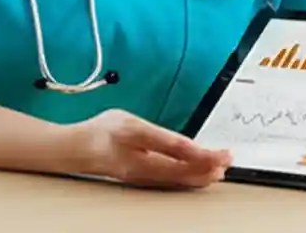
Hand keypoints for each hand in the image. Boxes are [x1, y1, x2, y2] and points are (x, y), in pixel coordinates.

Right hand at [69, 109, 231, 188]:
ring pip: (177, 180)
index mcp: (138, 143)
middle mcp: (142, 165)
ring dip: (202, 174)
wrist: (78, 150)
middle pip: (182, 170)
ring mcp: (142, 176)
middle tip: (228, 159)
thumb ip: (158, 134)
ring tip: (221, 168)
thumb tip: (185, 145)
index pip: (175, 149)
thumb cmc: (103, 132)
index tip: (220, 153)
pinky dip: (189, 179)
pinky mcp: (142, 180)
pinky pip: (170, 183)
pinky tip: (200, 176)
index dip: (200, 153)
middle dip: (208, 166)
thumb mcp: (131, 122)